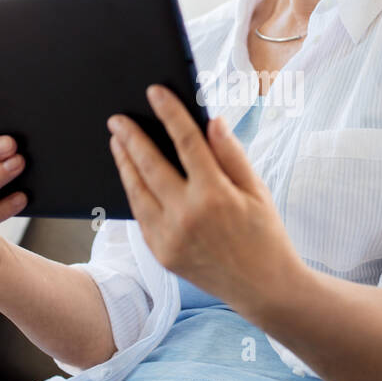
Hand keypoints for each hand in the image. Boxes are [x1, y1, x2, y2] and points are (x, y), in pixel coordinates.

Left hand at [106, 85, 305, 310]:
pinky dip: (133, 192)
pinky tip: (130, 176)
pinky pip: (140, 216)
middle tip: (117, 118)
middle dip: (131, 137)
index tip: (155, 92)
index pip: (186, 141)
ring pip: (137, 191)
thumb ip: (231, 153)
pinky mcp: (161, 253)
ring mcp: (169, 237)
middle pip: (150, 165)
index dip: (169, 112)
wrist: (263, 288)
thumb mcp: (256, 189)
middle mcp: (187, 215)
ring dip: (124, 163)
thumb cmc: (264, 233)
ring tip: (117, 142)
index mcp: (215, 194)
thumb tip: (212, 121)